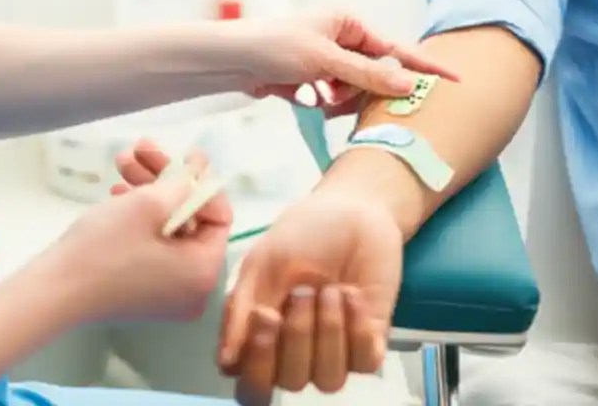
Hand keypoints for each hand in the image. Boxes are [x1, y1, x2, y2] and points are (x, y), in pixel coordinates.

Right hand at [40, 150, 230, 325]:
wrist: (52, 290)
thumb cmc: (105, 247)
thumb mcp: (150, 204)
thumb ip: (184, 184)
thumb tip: (199, 173)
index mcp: (204, 272)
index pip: (219, 216)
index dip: (202, 181)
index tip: (184, 154)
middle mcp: (193, 288)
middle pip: (191, 219)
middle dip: (166, 180)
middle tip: (142, 149)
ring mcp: (167, 293)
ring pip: (168, 228)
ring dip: (148, 192)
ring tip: (122, 161)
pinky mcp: (142, 291)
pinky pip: (153, 245)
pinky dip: (140, 217)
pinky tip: (117, 192)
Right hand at [219, 192, 403, 403]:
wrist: (353, 210)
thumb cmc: (302, 235)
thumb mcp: (262, 264)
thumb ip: (240, 310)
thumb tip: (226, 360)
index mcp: (262, 340)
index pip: (252, 386)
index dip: (258, 365)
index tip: (267, 315)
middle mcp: (296, 355)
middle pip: (290, 383)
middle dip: (297, 337)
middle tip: (303, 290)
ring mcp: (336, 352)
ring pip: (328, 380)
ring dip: (328, 331)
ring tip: (331, 288)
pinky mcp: (371, 343)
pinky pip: (364, 362)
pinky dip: (358, 328)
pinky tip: (353, 294)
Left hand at [236, 12, 458, 116]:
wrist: (229, 61)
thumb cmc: (273, 47)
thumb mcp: (324, 60)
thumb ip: (366, 74)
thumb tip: (407, 83)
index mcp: (348, 23)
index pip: (397, 48)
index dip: (426, 66)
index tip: (456, 79)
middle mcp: (341, 38)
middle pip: (375, 74)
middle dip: (361, 90)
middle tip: (336, 92)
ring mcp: (327, 60)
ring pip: (355, 90)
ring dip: (339, 99)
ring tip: (315, 95)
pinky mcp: (312, 80)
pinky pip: (334, 98)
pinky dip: (323, 103)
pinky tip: (304, 98)